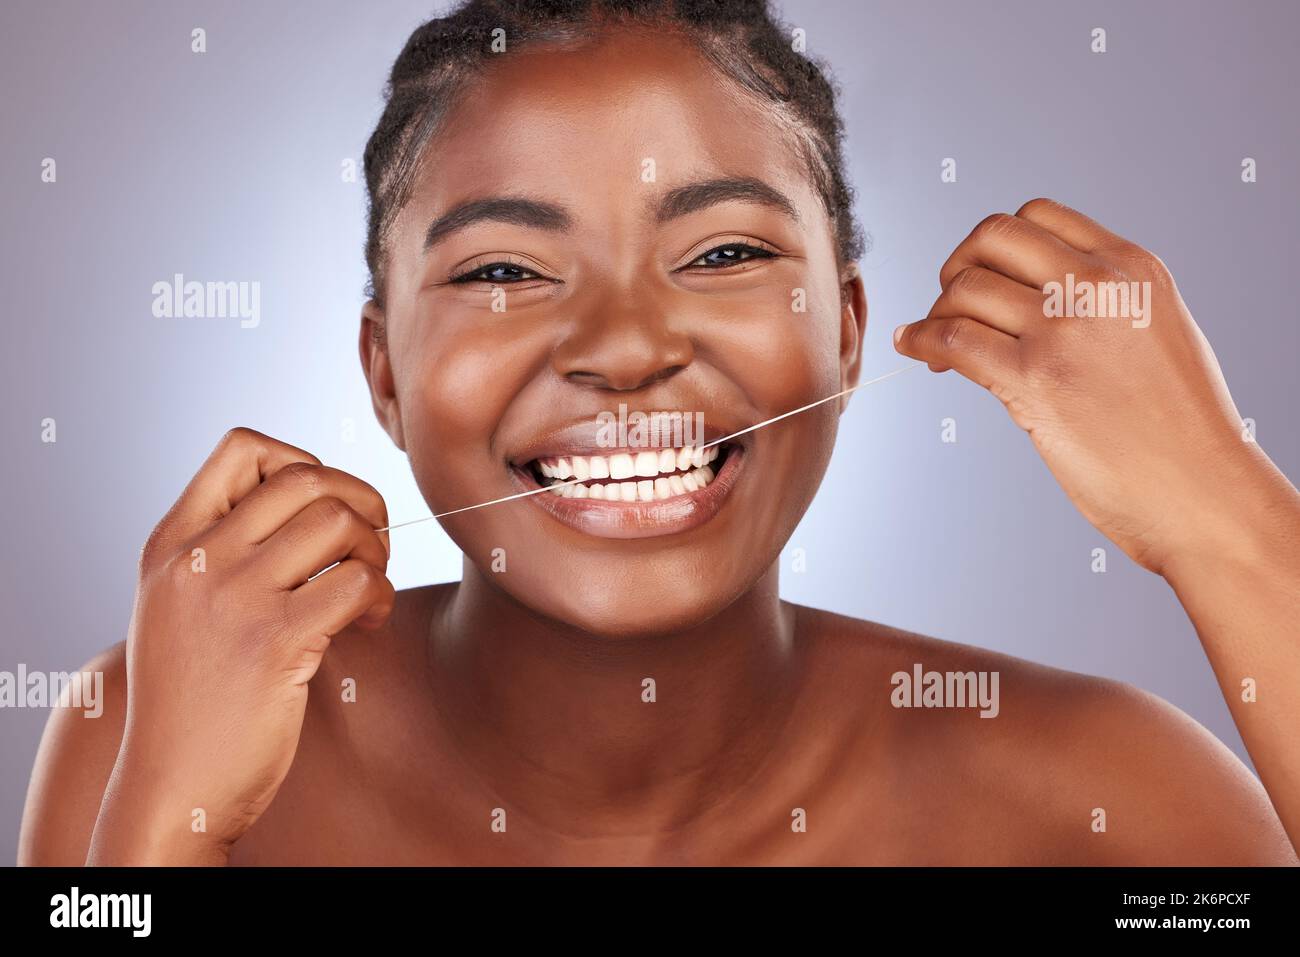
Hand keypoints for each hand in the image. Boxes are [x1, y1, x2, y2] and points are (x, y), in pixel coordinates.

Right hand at [89, 428, 393, 862]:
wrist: (172, 785)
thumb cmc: (195, 696)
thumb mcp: (181, 607)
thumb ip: (225, 551)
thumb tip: (322, 500)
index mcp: (172, 543)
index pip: (243, 448)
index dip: (304, 462)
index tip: (322, 511)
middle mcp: (197, 560)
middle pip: (308, 477)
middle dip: (362, 503)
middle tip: (369, 549)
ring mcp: (234, 597)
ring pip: (339, 522)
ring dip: (375, 552)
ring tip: (368, 591)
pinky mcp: (275, 641)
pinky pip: (357, 583)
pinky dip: (380, 597)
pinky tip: (368, 624)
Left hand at [894, 198, 1259, 574]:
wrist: (1203, 491)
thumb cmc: (1179, 428)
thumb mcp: (1155, 331)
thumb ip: (1101, 302)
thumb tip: (1028, 300)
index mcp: (1131, 267)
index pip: (1039, 215)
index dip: (996, 245)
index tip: (985, 278)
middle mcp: (1097, 284)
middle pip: (992, 237)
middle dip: (958, 267)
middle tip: (952, 307)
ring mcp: (1064, 329)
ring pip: (964, 288)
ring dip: (937, 314)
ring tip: (939, 348)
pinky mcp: (1034, 379)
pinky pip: (952, 339)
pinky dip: (921, 340)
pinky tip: (913, 349)